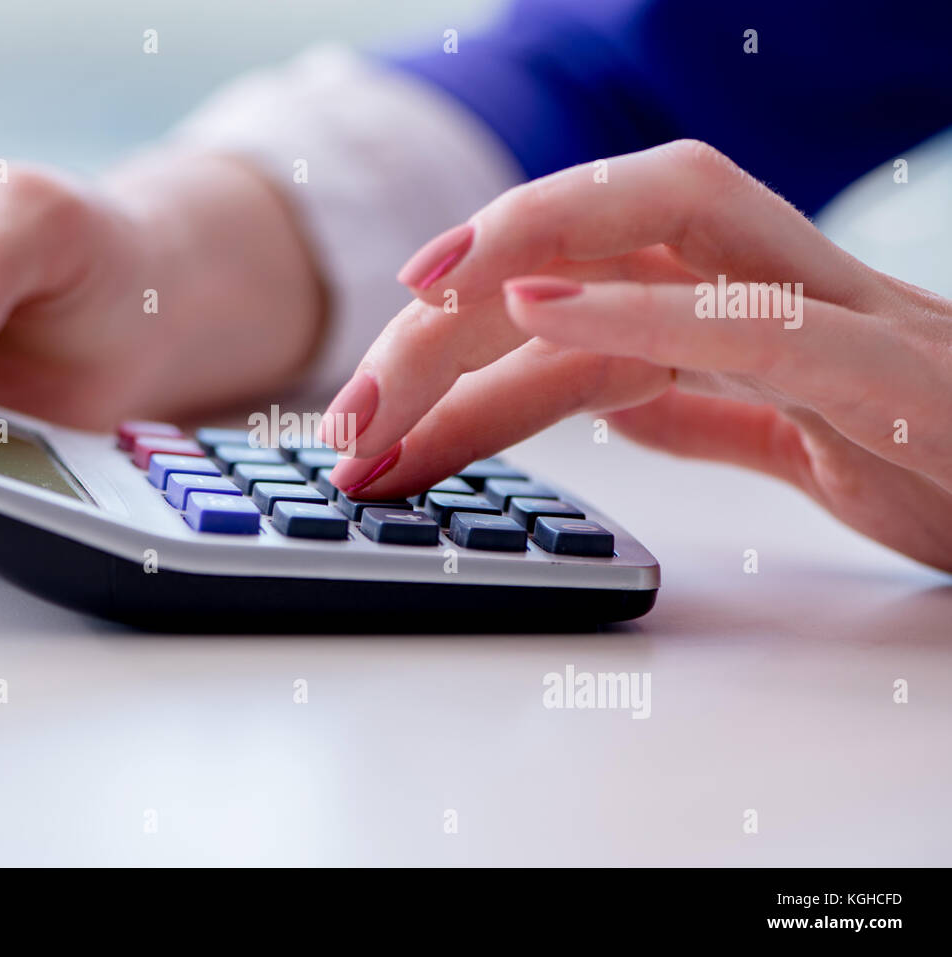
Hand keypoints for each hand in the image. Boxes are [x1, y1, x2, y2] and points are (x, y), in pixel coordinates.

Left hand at [322, 139, 951, 571]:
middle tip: (350, 404)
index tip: (369, 409)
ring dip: (516, 258)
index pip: (571, 291)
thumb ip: (699, 405)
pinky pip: (751, 314)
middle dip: (452, 303)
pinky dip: (639, 304)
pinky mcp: (887, 369)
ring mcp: (832, 308)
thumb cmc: (936, 458)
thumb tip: (612, 400)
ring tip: (407, 304)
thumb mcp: (785, 437)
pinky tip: (534, 307)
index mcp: (735, 297)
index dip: (455, 340)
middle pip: (589, 235)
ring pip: (661, 223)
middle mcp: (769, 278)